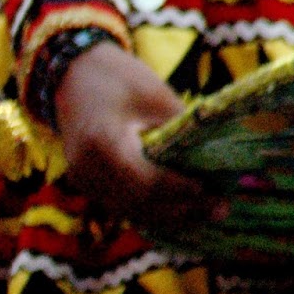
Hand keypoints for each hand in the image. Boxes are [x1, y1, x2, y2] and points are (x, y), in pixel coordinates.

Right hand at [53, 40, 220, 226]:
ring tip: (205, 214)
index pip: (146, 182)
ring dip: (169, 217)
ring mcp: (84, 181)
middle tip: (221, 209)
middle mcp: (87, 170)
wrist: (72, 76)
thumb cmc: (117, 79)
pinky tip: (179, 210)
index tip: (213, 190)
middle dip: (182, 211)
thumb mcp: (156, 98)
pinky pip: (122, 206)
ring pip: (131, 211)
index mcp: (102, 144)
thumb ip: (180, 132)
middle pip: (139, 204)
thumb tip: (215, 163)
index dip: (181, 191)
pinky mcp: (87, 185)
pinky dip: (152, 211)